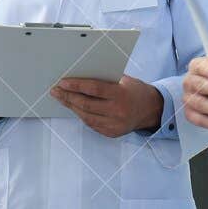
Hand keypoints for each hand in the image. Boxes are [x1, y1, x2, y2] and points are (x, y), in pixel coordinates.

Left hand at [50, 75, 164, 137]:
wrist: (151, 110)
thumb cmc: (135, 91)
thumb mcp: (124, 80)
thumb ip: (105, 79)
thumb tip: (80, 75)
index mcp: (121, 95)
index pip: (94, 89)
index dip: (76, 86)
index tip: (62, 82)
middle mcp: (118, 112)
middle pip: (86, 105)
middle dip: (68, 97)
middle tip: (56, 91)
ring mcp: (115, 125)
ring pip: (86, 117)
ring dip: (72, 107)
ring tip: (62, 99)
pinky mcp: (112, 133)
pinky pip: (92, 124)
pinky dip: (82, 115)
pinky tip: (74, 108)